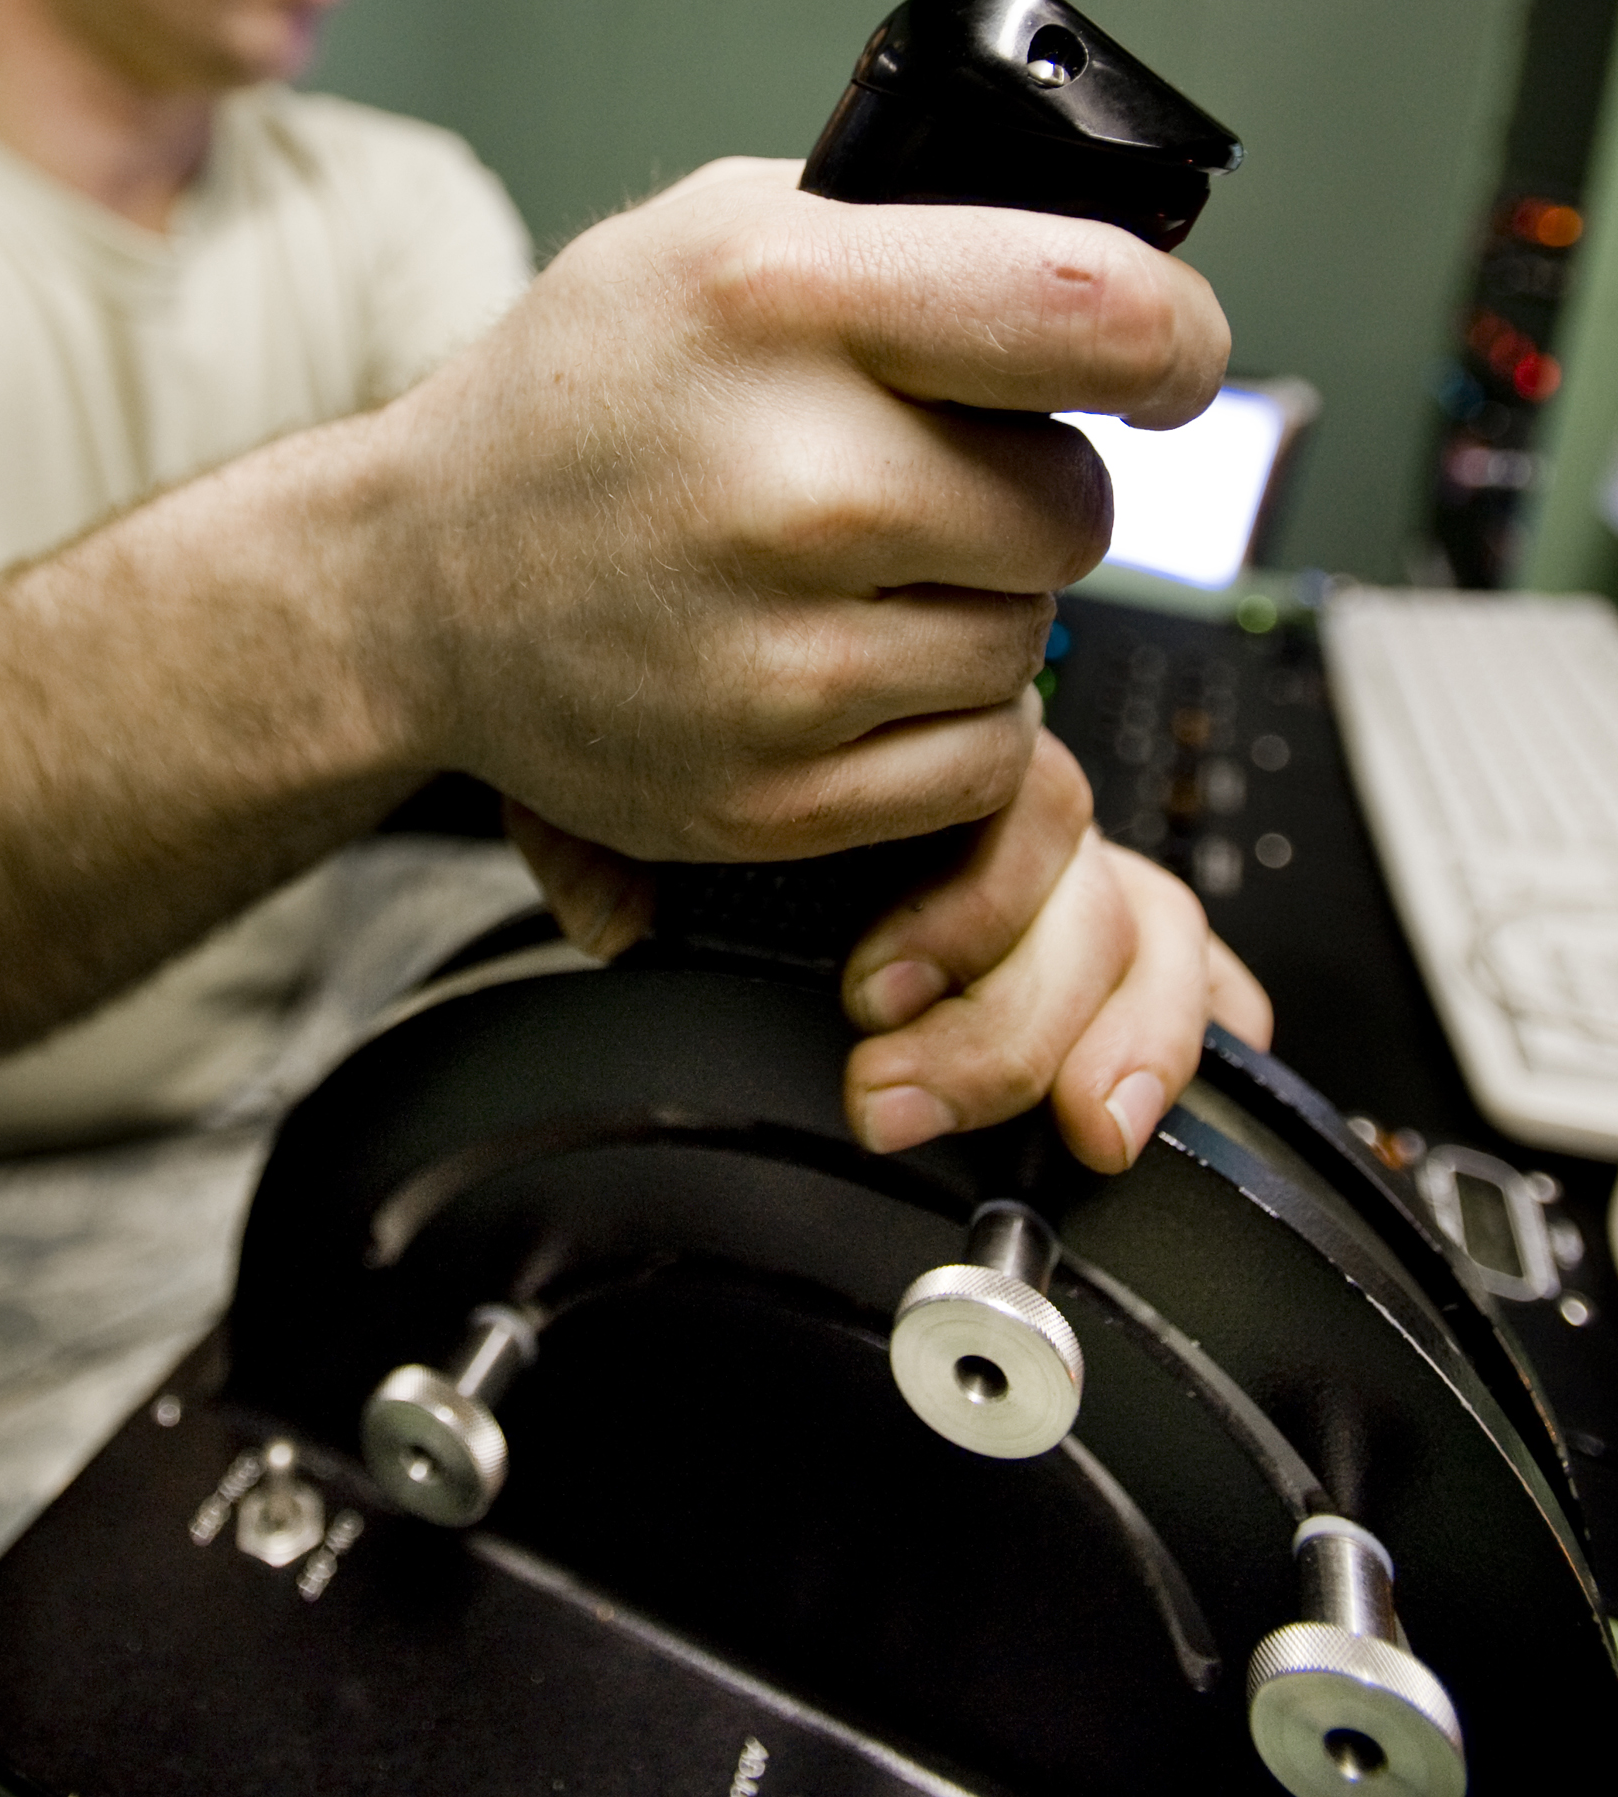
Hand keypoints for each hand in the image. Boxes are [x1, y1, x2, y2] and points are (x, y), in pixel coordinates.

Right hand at [398, 157, 1227, 862]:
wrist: (412, 579)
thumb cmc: (585, 394)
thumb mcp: (718, 231)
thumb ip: (912, 237)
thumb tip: (1115, 291)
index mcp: (780, 296)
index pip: (1095, 311)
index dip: (1173, 342)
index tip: (1167, 363)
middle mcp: (786, 475)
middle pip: (1075, 501)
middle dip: (1029, 485)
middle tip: (921, 476)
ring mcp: (778, 652)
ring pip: (1034, 636)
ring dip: (978, 604)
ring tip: (846, 569)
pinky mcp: (772, 792)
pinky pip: (984, 757)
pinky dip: (941, 719)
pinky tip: (838, 659)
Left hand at [508, 732, 1273, 1171]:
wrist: (652, 664)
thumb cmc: (659, 737)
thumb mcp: (613, 776)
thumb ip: (601, 837)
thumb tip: (617, 921)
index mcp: (912, 732)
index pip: (1010, 804)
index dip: (964, 914)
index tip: (870, 998)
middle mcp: (1000, 789)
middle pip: (1085, 894)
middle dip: (1010, 1026)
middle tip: (900, 1102)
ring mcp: (1049, 857)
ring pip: (1149, 927)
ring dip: (1133, 1039)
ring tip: (1089, 1132)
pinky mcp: (1077, 919)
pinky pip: (1178, 948)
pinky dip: (1196, 1014)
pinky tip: (1188, 1077)